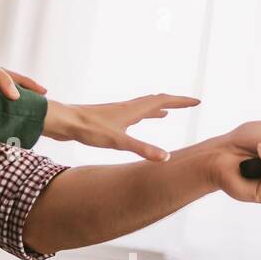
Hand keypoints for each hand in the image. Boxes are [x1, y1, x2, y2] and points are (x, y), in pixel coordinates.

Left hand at [43, 93, 200, 160]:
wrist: (63, 122)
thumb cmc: (89, 129)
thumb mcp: (118, 142)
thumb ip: (142, 149)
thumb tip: (167, 158)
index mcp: (133, 110)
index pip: (163, 101)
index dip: (181, 101)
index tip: (197, 101)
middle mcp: (127, 108)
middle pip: (155, 101)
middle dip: (173, 103)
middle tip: (188, 104)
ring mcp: (116, 112)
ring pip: (142, 107)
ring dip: (157, 108)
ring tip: (166, 113)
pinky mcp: (107, 119)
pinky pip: (130, 114)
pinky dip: (140, 115)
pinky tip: (135, 121)